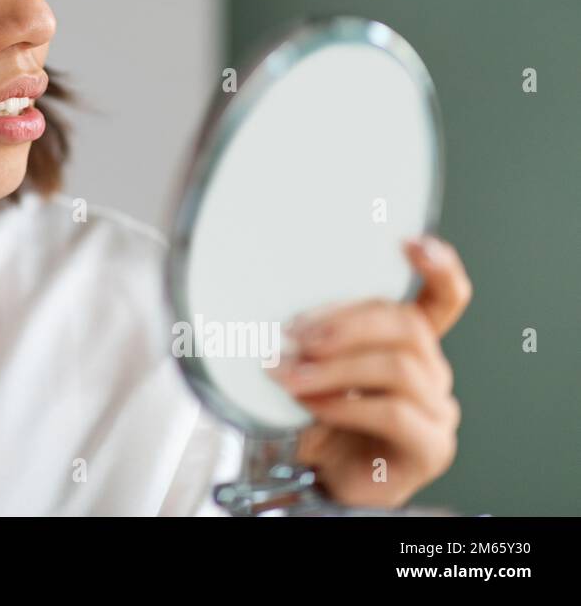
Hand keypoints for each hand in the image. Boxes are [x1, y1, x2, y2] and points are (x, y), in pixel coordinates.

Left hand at [267, 235, 471, 507]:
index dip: (437, 267)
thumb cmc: (320, 419)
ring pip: (398, 367)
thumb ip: (312, 336)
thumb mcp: (312, 365)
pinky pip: (394, 413)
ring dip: (335, 366)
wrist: (325, 480)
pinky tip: (312, 404)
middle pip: (407, 325)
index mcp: (408, 342)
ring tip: (291, 375)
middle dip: (346, 322)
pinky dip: (344, 403)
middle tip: (296, 335)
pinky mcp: (429, 446)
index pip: (442, 297)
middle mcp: (431, 371)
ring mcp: (437, 409)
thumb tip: (281, 314)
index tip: (411, 242)